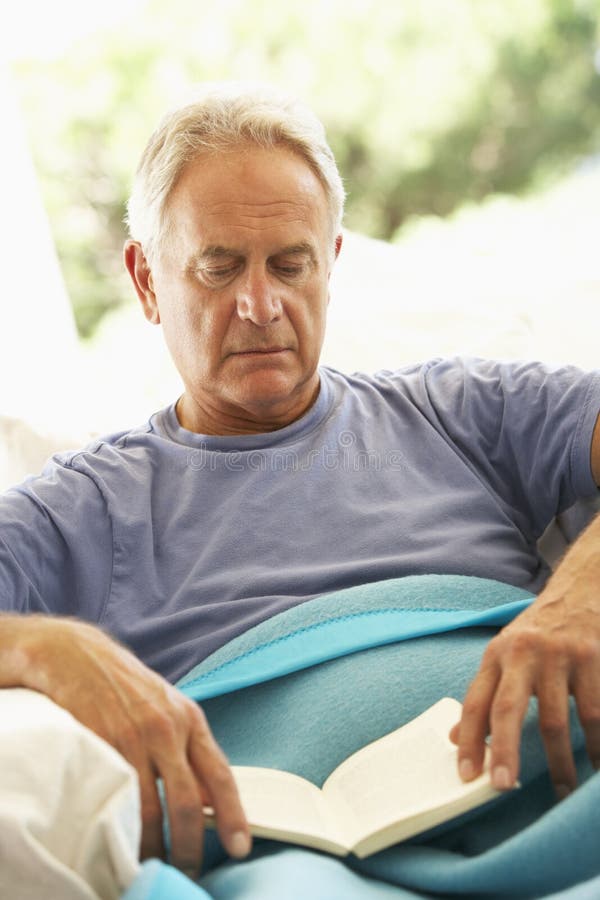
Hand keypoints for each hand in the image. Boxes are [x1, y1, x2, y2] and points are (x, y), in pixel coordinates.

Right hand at [1, 615, 250, 878]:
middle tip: (187, 873)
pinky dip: (121, 827)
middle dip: (190, 846)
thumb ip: (190, 750)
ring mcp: (132, 737)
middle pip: (186, 802)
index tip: (241, 847)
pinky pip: (115, 798)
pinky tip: (123, 841)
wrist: (78, 656)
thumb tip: (210, 800)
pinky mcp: (100, 744)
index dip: (233, 815)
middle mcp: (166, 728)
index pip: (220, 775)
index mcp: (190, 719)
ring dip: (152, 846)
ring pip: (149, 809)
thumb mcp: (169, 708)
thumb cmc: (128, 687)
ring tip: (152, 866)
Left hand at [450, 582, 599, 797]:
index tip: (466, 775)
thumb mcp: (506, 654)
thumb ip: (485, 694)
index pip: (475, 702)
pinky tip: (596, 763)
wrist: (584, 588)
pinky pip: (594, 710)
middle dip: (505, 751)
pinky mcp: (590, 656)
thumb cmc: (541, 632)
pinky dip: (596, 742)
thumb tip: (455, 738)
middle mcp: (522, 652)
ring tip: (564, 790)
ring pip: (556, 718)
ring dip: (561, 761)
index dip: (468, 740)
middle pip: (508, 708)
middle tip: (504, 787)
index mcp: (496, 654)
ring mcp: (558, 654)